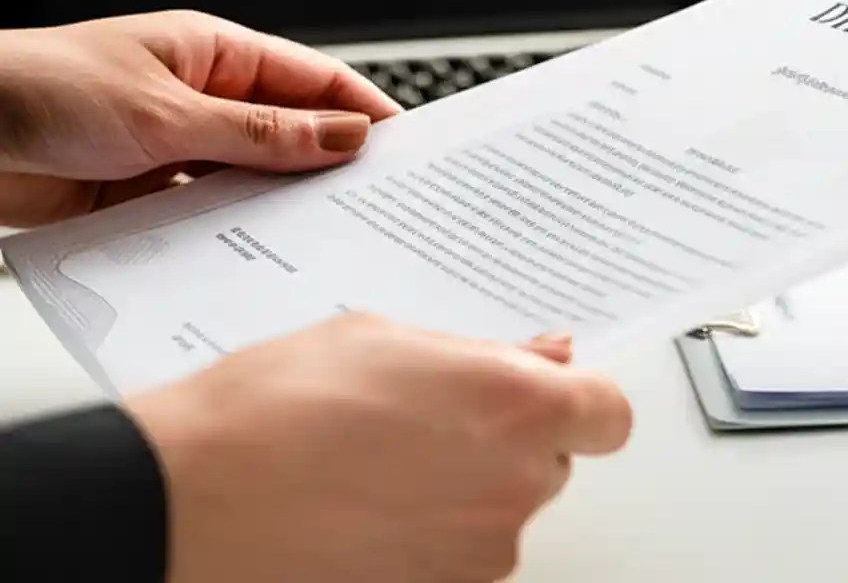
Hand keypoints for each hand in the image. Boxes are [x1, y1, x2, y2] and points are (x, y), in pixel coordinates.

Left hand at [0, 9, 400, 227]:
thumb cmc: (41, 88)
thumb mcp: (167, 114)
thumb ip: (260, 133)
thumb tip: (342, 135)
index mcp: (215, 54)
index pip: (314, 80)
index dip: (364, 109)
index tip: (405, 146)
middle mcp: (204, 99)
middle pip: (292, 132)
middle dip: (332, 164)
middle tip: (374, 202)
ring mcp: (180, 148)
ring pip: (256, 179)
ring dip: (281, 204)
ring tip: (323, 235)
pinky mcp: (153, 193)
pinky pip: (213, 215)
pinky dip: (235, 232)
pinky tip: (256, 252)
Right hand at [126, 312, 631, 582]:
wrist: (190, 498)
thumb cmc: (273, 408)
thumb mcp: (386, 340)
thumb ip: (485, 355)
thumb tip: (544, 358)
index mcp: (515, 404)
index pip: (608, 413)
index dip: (581, 402)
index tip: (551, 396)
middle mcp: (514, 484)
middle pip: (554, 462)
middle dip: (511, 440)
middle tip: (433, 418)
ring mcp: (480, 551)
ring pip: (503, 511)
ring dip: (467, 489)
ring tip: (383, 463)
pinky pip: (460, 555)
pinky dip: (433, 534)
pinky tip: (371, 507)